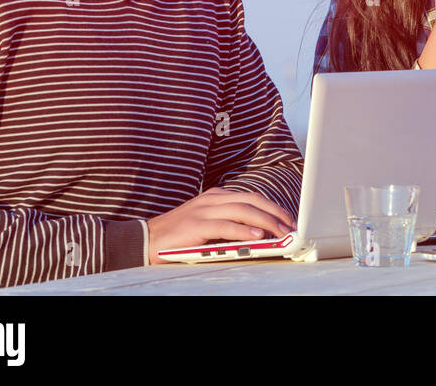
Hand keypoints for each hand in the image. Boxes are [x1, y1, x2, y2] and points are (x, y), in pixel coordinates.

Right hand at [146, 188, 296, 263]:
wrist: (144, 239)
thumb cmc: (177, 235)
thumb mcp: (206, 223)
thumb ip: (228, 223)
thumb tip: (258, 233)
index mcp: (216, 196)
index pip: (252, 197)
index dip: (273, 208)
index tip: (288, 220)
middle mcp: (213, 199)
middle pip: (253, 200)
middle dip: (276, 213)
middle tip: (291, 226)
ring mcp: (204, 210)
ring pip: (244, 210)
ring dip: (266, 221)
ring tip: (281, 232)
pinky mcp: (196, 225)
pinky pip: (226, 226)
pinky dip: (244, 230)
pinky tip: (258, 236)